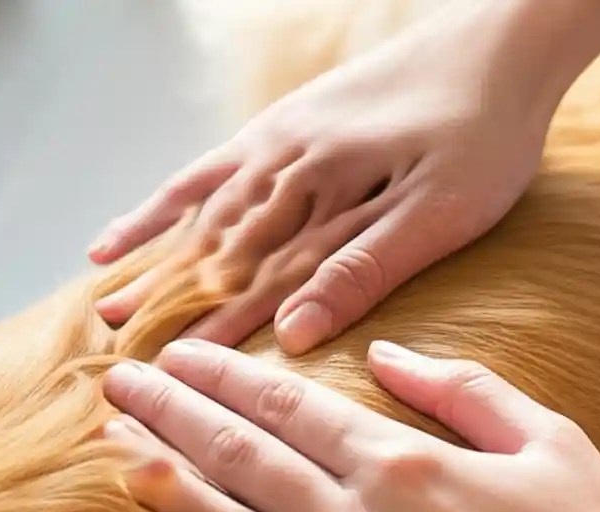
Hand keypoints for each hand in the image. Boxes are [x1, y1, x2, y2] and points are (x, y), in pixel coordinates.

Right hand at [91, 0, 599, 354]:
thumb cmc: (485, 134)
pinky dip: (165, 201)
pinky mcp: (280, 125)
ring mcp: (276, 143)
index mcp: (323, 196)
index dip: (215, 334)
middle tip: (118, 354)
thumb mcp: (441, 214)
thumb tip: (295, 333)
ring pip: (201, 213)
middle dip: (167, 304)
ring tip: (104, 299)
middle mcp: (285, 169)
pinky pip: (207, 169)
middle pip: (215, 250)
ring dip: (154, 258)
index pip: (257, 282)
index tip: (175, 381)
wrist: (496, 42)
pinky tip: (127, 227)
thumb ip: (364, 273)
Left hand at [102, 339, 599, 511]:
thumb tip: (386, 348)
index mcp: (403, 466)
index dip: (220, 374)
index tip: (174, 352)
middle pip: (237, 457)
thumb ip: (461, 386)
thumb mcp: (548, 439)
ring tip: (108, 452)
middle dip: (168, 414)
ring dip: (160, 486)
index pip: (285, 405)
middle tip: (113, 385)